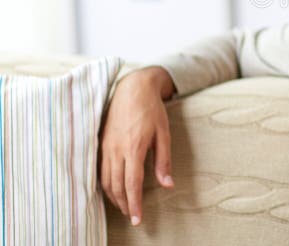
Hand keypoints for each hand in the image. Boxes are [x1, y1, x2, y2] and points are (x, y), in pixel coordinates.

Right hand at [99, 66, 175, 225]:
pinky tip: (112, 190)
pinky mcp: (101, 143)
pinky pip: (100, 170)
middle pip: (117, 185)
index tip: (138, 219)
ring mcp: (106, 147)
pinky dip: (105, 184)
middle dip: (124, 204)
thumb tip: (168, 185)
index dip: (135, 203)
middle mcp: (116, 150)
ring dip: (114, 197)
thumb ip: (164, 160)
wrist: (133, 88)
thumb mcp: (164, 134)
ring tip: (124, 206)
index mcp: (134, 148)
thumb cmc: (152, 110)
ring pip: (106, 180)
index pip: (132, 183)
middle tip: (133, 216)